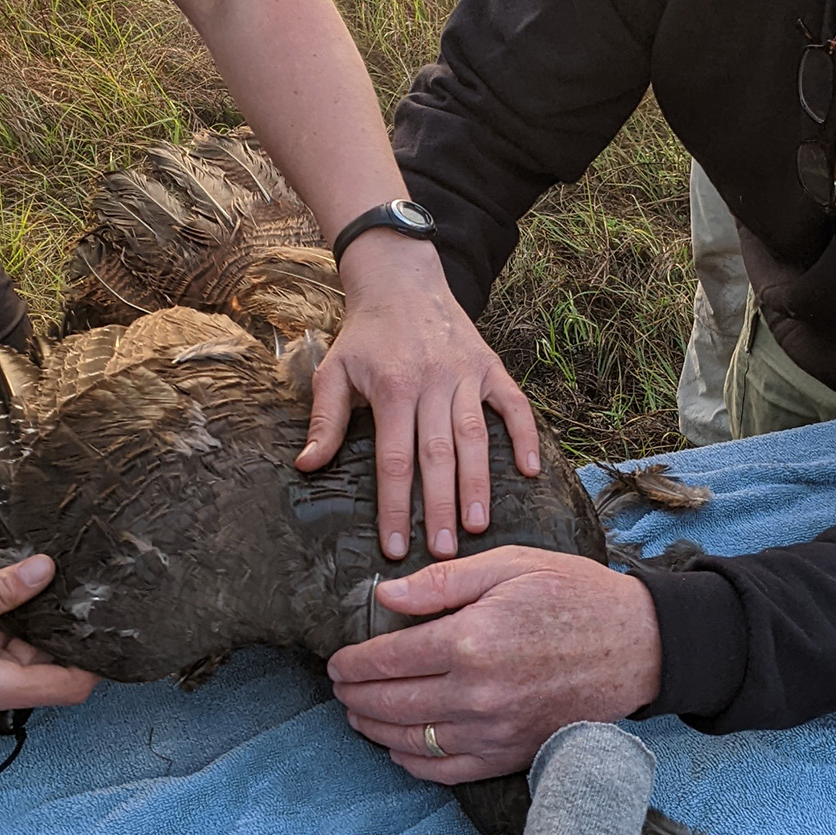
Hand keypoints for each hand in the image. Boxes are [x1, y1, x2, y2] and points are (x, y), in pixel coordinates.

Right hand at [0, 556, 99, 720]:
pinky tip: (1, 590)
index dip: (96, 661)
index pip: (68, 686)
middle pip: (46, 664)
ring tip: (42, 577)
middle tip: (81, 583)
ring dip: (25, 622)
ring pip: (17, 652)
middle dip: (61, 629)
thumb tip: (48, 569)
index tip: (116, 626)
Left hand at [298, 236, 539, 560]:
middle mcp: (433, 382)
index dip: (396, 507)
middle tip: (447, 553)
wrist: (402, 281)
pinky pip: (513, 404)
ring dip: (479, 483)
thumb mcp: (333, 371)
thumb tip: (306, 466)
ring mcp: (465, 373)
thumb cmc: (365, 335)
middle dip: (441, 508)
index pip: (394, 460)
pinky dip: (525, 435)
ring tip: (480, 525)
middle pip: (438, 456)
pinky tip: (528, 471)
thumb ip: (324, 421)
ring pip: (475, 437)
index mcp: (393, 388)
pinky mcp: (490, 366)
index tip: (398, 547)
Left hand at [327, 546, 661, 783]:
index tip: (337, 660)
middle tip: (339, 686)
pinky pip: (444, 769)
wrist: (637, 645)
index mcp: (470, 640)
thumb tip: (384, 595)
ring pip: (409, 741)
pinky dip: (411, 761)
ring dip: (374, 729)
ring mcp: (492, 730)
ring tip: (358, 713)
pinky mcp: (509, 754)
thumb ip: (442, 581)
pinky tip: (398, 746)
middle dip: (354, 695)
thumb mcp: (509, 564)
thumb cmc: (574, 594)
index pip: (387, 660)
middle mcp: (476, 693)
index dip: (353, 662)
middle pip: (390, 703)